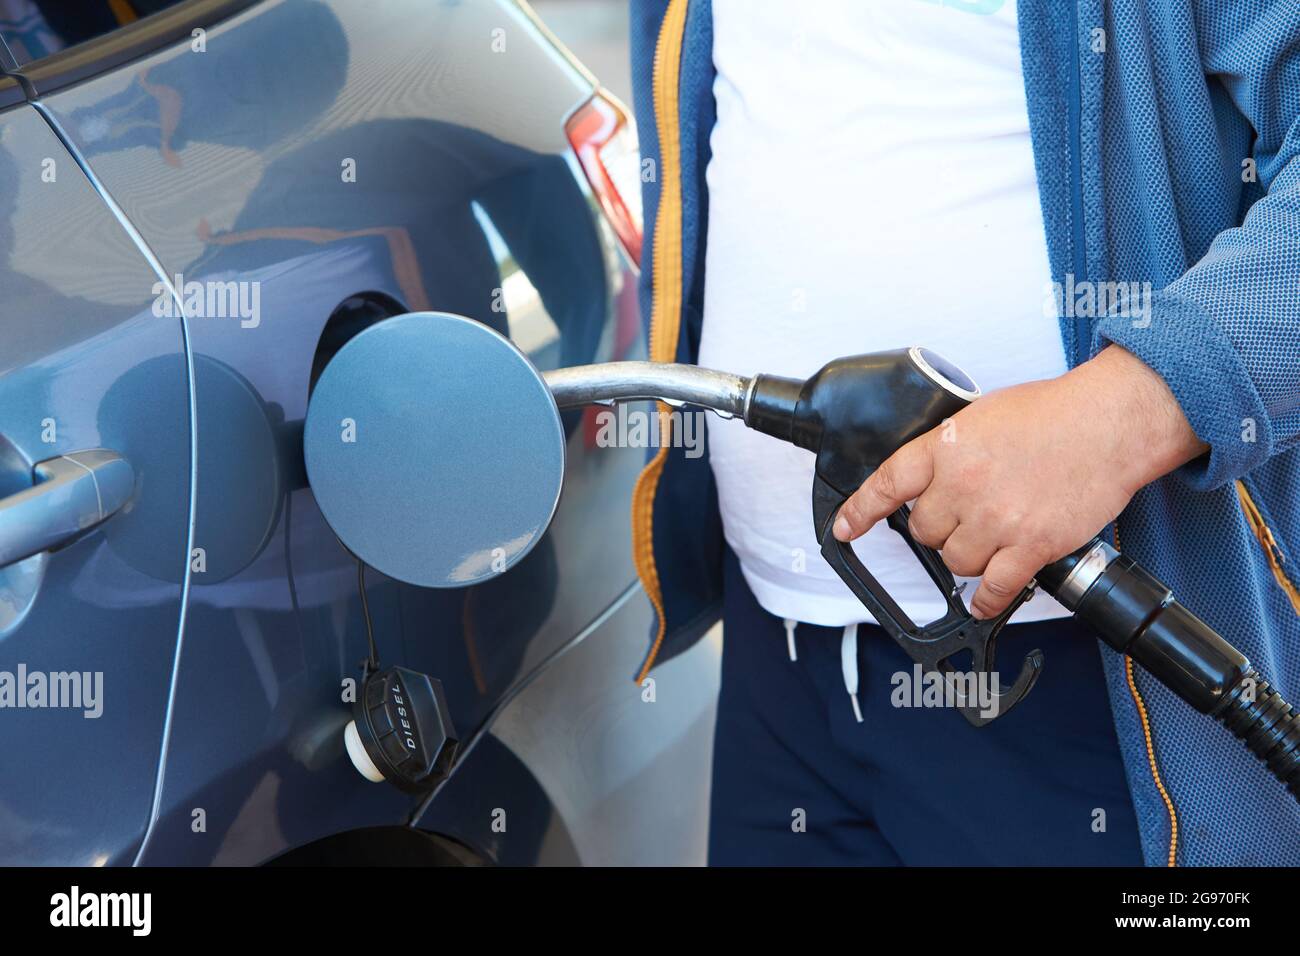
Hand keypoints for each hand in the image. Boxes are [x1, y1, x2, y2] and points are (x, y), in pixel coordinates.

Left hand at [832, 345, 1206, 617]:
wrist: (1109, 422)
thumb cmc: (1054, 413)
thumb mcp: (983, 415)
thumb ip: (951, 448)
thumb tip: (934, 476)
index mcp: (945, 448)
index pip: (886, 484)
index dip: (860, 511)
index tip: (845, 529)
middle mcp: (963, 486)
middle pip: (923, 532)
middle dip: (939, 528)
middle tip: (966, 514)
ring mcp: (996, 519)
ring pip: (954, 562)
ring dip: (967, 557)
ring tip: (991, 537)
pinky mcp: (1031, 546)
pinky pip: (994, 588)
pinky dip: (988, 599)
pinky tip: (988, 599)